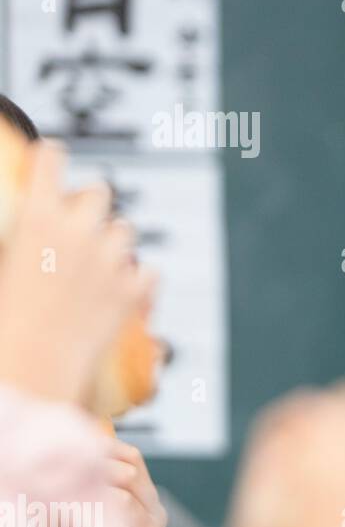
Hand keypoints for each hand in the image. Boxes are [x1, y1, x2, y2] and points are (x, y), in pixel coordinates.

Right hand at [0, 141, 154, 405]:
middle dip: (88, 204)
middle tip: (74, 224)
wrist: (28, 369)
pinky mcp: (134, 291)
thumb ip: (23, 234)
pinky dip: (135, 280)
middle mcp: (79, 230)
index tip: (53, 158)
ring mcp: (111, 260)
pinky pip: (147, 271)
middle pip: (99, 191)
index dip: (52, 157)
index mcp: (36, 217)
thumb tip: (36, 233)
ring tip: (91, 266)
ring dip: (111, 242)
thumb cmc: (3, 320)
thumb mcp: (2, 261)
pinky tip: (117, 292)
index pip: (52, 157)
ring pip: (124, 230)